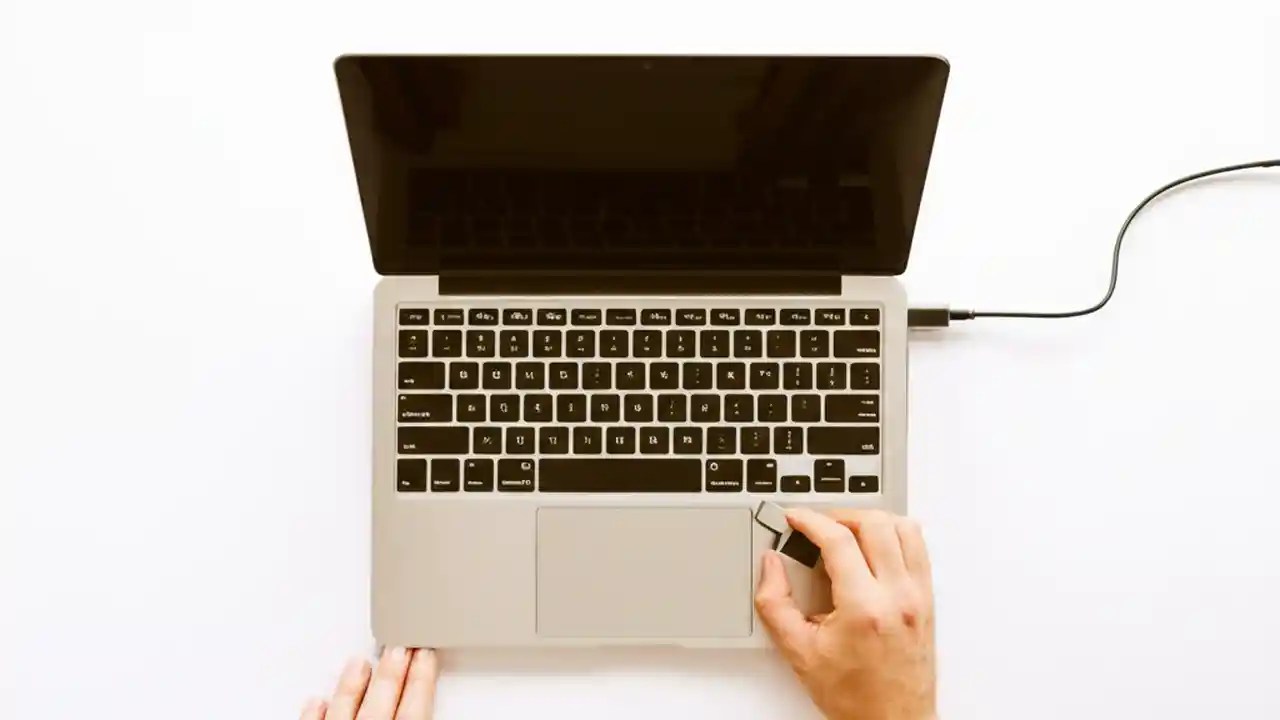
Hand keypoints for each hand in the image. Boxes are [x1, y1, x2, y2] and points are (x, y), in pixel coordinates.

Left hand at [300, 647, 438, 719]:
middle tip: (399, 645)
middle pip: (380, 700)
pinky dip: (315, 713)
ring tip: (359, 661)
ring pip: (343, 708)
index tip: (426, 656)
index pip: (413, 709)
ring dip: (352, 684)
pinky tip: (317, 702)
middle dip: (392, 670)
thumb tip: (431, 711)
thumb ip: (419, 719)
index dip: (421, 679)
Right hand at [755, 508, 935, 719]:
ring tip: (847, 532)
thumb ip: (775, 604)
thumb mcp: (799, 653)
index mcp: (864, 608)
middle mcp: (898, 597)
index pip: (839, 540)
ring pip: (903, 528)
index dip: (811, 520)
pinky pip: (918, 548)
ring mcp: (919, 596)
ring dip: (872, 521)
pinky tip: (874, 547)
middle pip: (874, 524)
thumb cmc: (854, 696)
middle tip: (818, 524)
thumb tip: (771, 565)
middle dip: (840, 514)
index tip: (795, 518)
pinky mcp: (928, 600)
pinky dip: (895, 535)